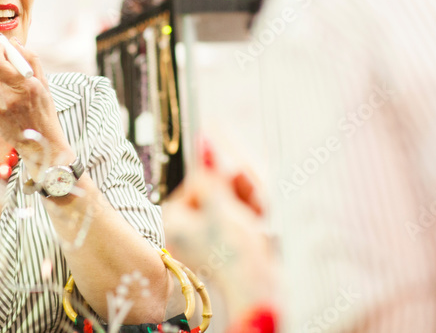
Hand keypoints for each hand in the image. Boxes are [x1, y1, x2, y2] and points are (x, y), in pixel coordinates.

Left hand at [0, 37, 69, 167]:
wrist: (40, 144)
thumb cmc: (45, 111)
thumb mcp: (44, 84)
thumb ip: (30, 60)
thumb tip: (15, 42)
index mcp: (25, 87)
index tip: (3, 47)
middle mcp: (9, 97)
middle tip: (0, 55)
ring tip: (3, 72)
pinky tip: (4, 90)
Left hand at [162, 141, 275, 322]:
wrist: (260, 296)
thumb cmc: (236, 255)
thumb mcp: (222, 207)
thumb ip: (213, 172)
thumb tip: (204, 139)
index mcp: (174, 217)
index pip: (202, 178)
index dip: (228, 179)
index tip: (245, 182)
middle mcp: (185, 225)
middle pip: (216, 186)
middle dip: (242, 190)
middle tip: (257, 206)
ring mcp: (204, 234)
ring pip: (231, 196)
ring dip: (251, 200)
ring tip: (260, 217)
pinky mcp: (225, 240)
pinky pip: (239, 210)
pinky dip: (253, 212)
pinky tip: (261, 223)